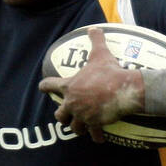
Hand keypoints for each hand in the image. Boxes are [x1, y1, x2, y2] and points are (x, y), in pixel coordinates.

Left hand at [38, 28, 144, 142]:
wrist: (123, 88)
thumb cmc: (109, 71)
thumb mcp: (101, 53)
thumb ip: (96, 40)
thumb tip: (95, 27)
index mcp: (70, 86)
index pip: (50, 85)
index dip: (45, 86)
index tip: (42, 87)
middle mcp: (73, 103)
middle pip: (59, 115)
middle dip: (63, 116)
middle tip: (67, 115)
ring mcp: (83, 115)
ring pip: (74, 127)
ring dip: (78, 127)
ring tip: (83, 127)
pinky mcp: (94, 123)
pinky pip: (93, 134)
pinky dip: (96, 137)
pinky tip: (99, 138)